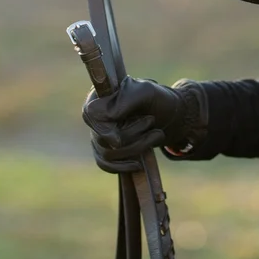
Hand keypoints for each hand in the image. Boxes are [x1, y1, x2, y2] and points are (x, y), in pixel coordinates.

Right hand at [82, 76, 206, 169]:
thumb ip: (125, 99)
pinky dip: (122, 166)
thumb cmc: (155, 99)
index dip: (103, 129)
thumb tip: (108, 118)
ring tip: (157, 134)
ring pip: (107, 153)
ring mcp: (99, 133)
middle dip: (131, 134)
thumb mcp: (146, 92)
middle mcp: (95, 115)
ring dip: (136, 147)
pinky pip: (105, 164)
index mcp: (100, 95)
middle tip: (152, 120)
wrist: (168, 114)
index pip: (90, 114)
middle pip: (101, 137)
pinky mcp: (106, 149)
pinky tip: (138, 164)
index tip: (119, 139)